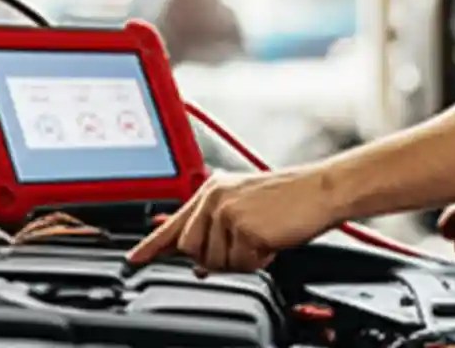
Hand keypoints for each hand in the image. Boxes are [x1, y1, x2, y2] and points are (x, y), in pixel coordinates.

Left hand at [126, 169, 340, 274]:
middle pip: (190, 248)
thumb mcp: (246, 210)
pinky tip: (269, 241)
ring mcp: (227, 212)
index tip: (134, 259)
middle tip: (243, 246)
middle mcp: (214, 198)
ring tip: (261, 238)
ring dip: (239, 259)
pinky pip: (240, 264)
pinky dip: (256, 261)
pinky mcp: (244, 227)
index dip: (151, 245)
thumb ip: (216, 233)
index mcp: (212, 190)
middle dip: (213, 256)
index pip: (174, 223)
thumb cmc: (290, 199)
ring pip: (215, 260)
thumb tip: (199, 265)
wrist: (320, 190)